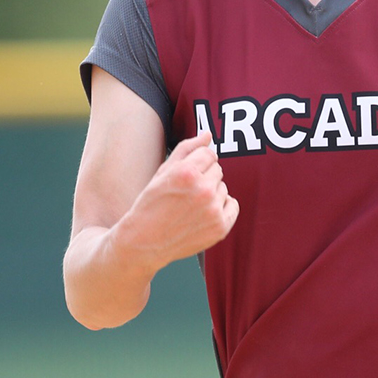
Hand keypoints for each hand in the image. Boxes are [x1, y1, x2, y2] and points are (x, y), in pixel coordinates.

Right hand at [110, 133, 239, 269]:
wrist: (144, 243)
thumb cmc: (151, 204)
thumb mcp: (163, 172)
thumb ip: (187, 149)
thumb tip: (208, 134)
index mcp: (187, 173)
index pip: (210, 153)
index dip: (196, 163)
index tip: (185, 175)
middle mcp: (203, 191)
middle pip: (218, 169)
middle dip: (204, 177)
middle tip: (185, 194)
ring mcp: (213, 211)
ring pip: (223, 188)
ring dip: (211, 193)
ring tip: (190, 207)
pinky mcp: (220, 227)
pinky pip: (233, 205)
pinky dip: (222, 208)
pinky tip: (203, 214)